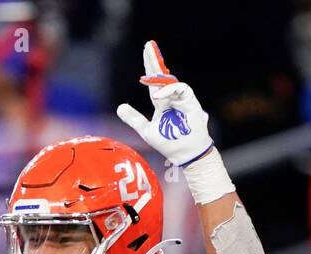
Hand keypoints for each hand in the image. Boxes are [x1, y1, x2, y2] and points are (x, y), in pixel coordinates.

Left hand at [116, 41, 214, 168]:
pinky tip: (158, 96)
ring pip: (170, 81)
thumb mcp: (146, 130)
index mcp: (161, 102)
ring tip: (148, 84)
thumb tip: (120, 107)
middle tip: (149, 45)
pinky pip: (180, 88)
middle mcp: (171, 97)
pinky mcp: (190, 100)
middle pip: (162, 75)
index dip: (149, 67)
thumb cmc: (168, 143)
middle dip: (155, 60)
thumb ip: (134, 118)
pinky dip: (169, 90)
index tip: (146, 51)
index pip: (153, 82)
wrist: (183, 152)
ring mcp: (181, 98)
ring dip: (158, 79)